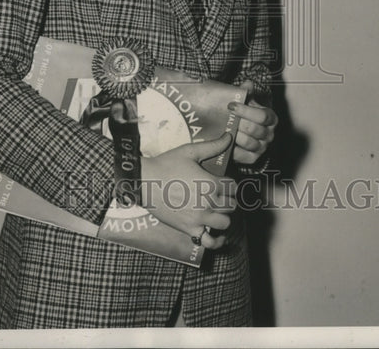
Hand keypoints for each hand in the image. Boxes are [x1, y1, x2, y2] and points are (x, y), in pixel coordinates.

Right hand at [140, 133, 236, 248]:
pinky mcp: (189, 229)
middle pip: (232, 205)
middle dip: (228, 199)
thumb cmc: (166, 164)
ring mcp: (200, 218)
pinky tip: (219, 236)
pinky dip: (217, 241)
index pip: (234, 187)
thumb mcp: (190, 151)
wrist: (144, 181)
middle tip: (219, 194)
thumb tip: (229, 136)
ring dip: (223, 216)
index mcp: (211, 183)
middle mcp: (209, 203)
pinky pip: (210, 242)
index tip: (224, 182)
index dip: (230, 184)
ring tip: (216, 209)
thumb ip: (212, 146)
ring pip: (225, 222)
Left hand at [229, 99, 277, 165]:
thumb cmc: (244, 115)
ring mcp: (262, 147)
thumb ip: (247, 93)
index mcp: (270, 118)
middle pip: (254, 129)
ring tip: (224, 128)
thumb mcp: (246, 102)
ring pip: (249, 142)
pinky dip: (233, 149)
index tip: (231, 105)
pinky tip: (225, 141)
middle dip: (238, 123)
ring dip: (235, 135)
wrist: (242, 132)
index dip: (246, 110)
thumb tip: (248, 84)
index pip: (262, 116)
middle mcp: (269, 134)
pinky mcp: (253, 158)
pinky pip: (243, 155)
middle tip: (225, 118)